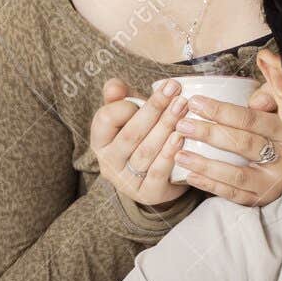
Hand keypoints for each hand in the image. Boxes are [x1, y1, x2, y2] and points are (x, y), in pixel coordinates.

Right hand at [90, 77, 189, 206]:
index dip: (126, 104)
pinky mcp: (147, 194)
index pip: (106, 118)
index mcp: (99, 141)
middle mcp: (108, 163)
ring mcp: (126, 181)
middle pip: (130, 134)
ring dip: (166, 127)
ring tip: (182, 109)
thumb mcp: (129, 115)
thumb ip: (120, 97)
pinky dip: (169, 154)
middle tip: (175, 92)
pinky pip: (158, 172)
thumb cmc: (142, 138)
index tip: (148, 93)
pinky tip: (181, 137)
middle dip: (154, 110)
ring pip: (146, 151)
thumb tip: (115, 86)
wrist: (157, 178)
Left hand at [173, 83, 281, 207]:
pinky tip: (190, 176)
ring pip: (236, 175)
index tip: (195, 103)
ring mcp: (271, 182)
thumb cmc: (273, 128)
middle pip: (243, 144)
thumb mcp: (276, 107)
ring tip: (180, 155)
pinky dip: (210, 185)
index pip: (251, 119)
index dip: (221, 111)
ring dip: (205, 165)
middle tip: (182, 126)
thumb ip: (267, 96)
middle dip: (210, 134)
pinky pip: (233, 194)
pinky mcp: (260, 199)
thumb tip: (255, 101)